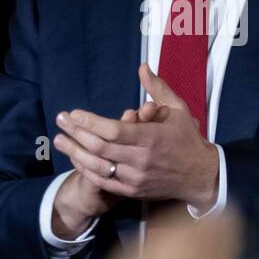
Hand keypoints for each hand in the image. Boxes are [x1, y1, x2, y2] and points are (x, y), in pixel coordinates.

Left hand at [53, 64, 219, 211]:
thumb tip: (142, 67)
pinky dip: (86, 170)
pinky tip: (75, 158)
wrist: (199, 176)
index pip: (114, 130)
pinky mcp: (132, 191)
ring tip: (59, 140)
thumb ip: (157, 88)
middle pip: (100, 147)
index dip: (90, 122)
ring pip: (97, 166)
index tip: (73, 113)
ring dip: (75, 152)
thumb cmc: (187, 139)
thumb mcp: (178, 109)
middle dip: (76, 133)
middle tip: (60, 121)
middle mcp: (142, 160)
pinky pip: (103, 181)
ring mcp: (136, 178)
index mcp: (152, 138)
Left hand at [67, 205, 240, 258]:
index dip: (229, 243)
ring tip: (197, 217)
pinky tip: (164, 227)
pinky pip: (139, 250)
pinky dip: (156, 234)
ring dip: (185, 225)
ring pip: (167, 244)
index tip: (237, 229)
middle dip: (211, 227)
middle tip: (223, 214)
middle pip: (195, 247)